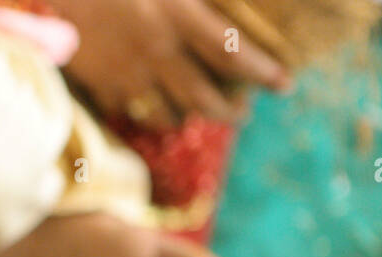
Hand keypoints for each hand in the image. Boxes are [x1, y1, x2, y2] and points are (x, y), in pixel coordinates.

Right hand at [48, 0, 291, 128]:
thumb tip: (224, 5)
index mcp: (178, 17)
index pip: (231, 53)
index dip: (262, 72)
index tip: (284, 84)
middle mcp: (157, 52)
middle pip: (203, 99)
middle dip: (228, 112)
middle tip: (241, 114)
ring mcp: (125, 73)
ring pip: (165, 115)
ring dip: (184, 119)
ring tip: (193, 115)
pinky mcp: (98, 83)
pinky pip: (127, 109)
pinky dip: (140, 112)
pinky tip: (146, 104)